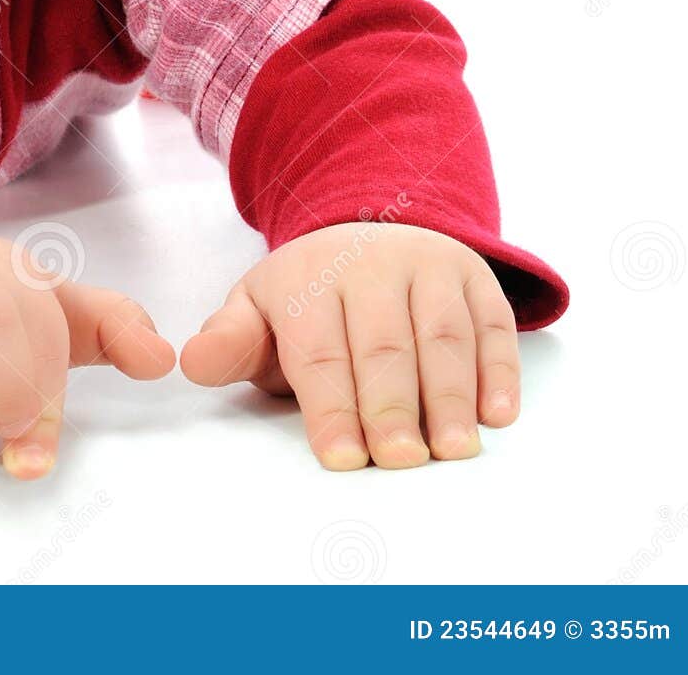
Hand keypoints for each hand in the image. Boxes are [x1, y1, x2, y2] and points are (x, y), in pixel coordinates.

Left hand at [177, 221, 519, 469]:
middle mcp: (371, 264)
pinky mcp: (474, 277)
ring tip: (451, 449)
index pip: (319, 349)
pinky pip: (492, 323)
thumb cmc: (308, 294)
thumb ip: (230, 342)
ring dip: (450, 395)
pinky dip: (498, 370)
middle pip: (384, 343)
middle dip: (390, 405)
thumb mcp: (259, 308)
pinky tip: (495, 414)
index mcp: (309, 277)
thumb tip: (190, 363)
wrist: (365, 227)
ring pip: (442, 333)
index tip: (340, 457)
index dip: (330, 405)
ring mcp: (428, 266)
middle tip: (398, 460)